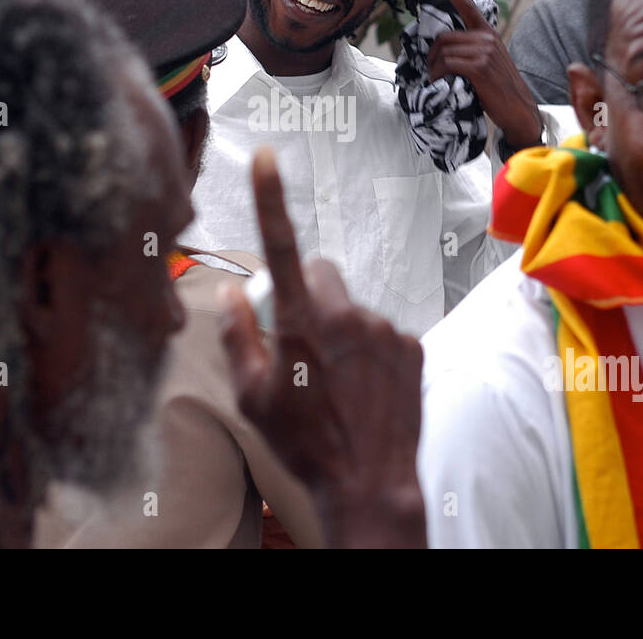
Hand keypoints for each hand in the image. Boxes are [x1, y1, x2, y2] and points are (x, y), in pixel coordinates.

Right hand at [219, 147, 426, 547]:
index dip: (270, 197)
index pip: (280, 246)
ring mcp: (383, 329)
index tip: (266, 156)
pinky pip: (382, 331)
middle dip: (308, 293)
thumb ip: (236, 336)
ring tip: (338, 382)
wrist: (370, 485)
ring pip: (352, 308)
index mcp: (300, 324)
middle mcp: (345, 316)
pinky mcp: (411, 345)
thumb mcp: (252, 398)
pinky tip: (365, 389)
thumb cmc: (304, 446)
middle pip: (322, 274)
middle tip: (300, 340)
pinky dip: (370, 350)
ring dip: (341, 329)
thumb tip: (231, 293)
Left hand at [426, 0, 543, 148]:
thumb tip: (445, 49)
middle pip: (444, 38)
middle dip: (431, 55)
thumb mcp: (490, 61)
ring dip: (433, 69)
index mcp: (488, 34)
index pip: (468, 6)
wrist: (518, 109)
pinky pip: (447, 64)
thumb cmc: (499, 88)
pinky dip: (438, 75)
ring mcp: (484, 52)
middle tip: (431, 71)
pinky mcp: (479, 67)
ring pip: (443, 52)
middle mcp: (487, 38)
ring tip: (436, 80)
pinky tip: (440, 83)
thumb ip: (474, 49)